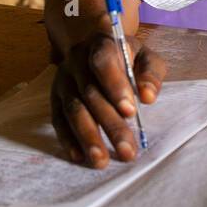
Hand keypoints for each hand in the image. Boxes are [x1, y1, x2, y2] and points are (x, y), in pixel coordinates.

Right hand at [50, 31, 167, 167]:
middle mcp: (76, 61)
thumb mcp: (146, 58)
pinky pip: (58, 120)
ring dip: (87, 137)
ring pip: (73, 110)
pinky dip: (67, 139)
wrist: (97, 49)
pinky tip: (79, 156)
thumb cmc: (128, 58)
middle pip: (90, 93)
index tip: (131, 111)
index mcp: (100, 44)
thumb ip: (151, 74)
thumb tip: (148, 97)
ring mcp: (63, 81)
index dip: (115, 86)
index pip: (103, 62)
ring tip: (101, 161)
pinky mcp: (55, 99)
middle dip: (110, 124)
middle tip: (127, 150)